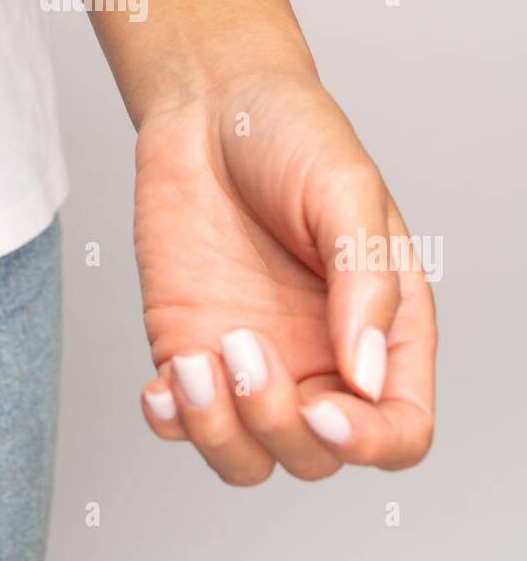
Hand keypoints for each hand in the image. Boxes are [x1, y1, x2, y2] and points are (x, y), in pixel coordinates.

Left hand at [136, 69, 436, 483]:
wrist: (206, 104)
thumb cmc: (291, 134)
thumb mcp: (347, 192)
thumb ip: (365, 283)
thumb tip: (366, 379)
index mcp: (382, 328)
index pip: (398, 430)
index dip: (369, 443)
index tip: (324, 408)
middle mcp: (320, 357)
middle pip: (317, 455)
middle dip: (277, 423)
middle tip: (243, 342)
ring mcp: (252, 359)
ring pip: (248, 456)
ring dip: (219, 434)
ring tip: (194, 364)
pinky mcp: (188, 347)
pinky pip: (181, 422)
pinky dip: (170, 422)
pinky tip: (162, 381)